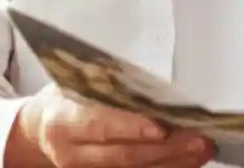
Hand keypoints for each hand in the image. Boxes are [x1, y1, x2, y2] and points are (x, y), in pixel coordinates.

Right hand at [10, 84, 213, 166]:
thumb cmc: (66, 98)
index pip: (98, 125)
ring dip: (172, 162)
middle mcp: (72, 154)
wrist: (41, 130)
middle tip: (199, 138)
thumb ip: (106, 85)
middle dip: (165, 149)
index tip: (159, 128)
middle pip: (122, 156)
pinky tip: (188, 161)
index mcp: (63, 121)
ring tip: (202, 149)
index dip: (129, 128)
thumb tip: (154, 83)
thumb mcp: (76, 83)